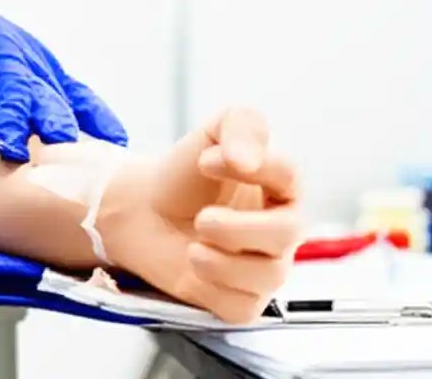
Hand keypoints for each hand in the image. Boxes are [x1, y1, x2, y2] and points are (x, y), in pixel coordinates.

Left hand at [0, 0, 126, 161]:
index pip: (10, 89)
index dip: (14, 120)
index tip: (14, 151)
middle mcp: (30, 61)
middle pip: (50, 98)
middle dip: (57, 130)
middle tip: (63, 166)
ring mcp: (48, 71)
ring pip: (74, 103)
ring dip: (84, 134)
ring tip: (100, 171)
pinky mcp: (56, 82)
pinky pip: (84, 101)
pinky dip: (100, 123)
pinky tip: (115, 149)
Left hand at [100, 108, 302, 323]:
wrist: (143, 212)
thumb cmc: (185, 175)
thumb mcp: (212, 133)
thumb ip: (240, 125)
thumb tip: (247, 158)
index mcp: (280, 186)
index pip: (288, 175)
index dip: (252, 166)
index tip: (205, 161)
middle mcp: (280, 228)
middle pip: (285, 234)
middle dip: (238, 228)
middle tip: (202, 219)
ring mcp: (264, 266)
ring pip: (267, 276)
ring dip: (223, 262)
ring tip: (193, 247)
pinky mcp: (241, 299)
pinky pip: (242, 306)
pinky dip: (213, 290)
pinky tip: (195, 269)